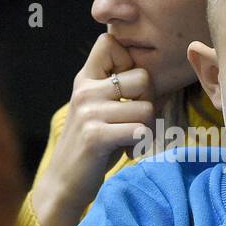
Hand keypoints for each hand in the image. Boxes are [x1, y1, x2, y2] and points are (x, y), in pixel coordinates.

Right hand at [30, 32, 155, 225]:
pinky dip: (141, 144)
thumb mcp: (101, 108)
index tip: (127, 89)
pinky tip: (128, 151)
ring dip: (148, 127)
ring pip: (146, 107)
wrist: (64, 183)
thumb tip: (160, 75)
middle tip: (135, 122)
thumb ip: (120, 88)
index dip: (129, 61)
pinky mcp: (95, 136)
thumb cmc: (92, 145)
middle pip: (142, 77)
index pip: (110, 42)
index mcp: (84, 79)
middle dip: (148, 101)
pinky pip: (139, 130)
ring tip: (131, 139)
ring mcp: (88, 112)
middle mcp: (84, 90)